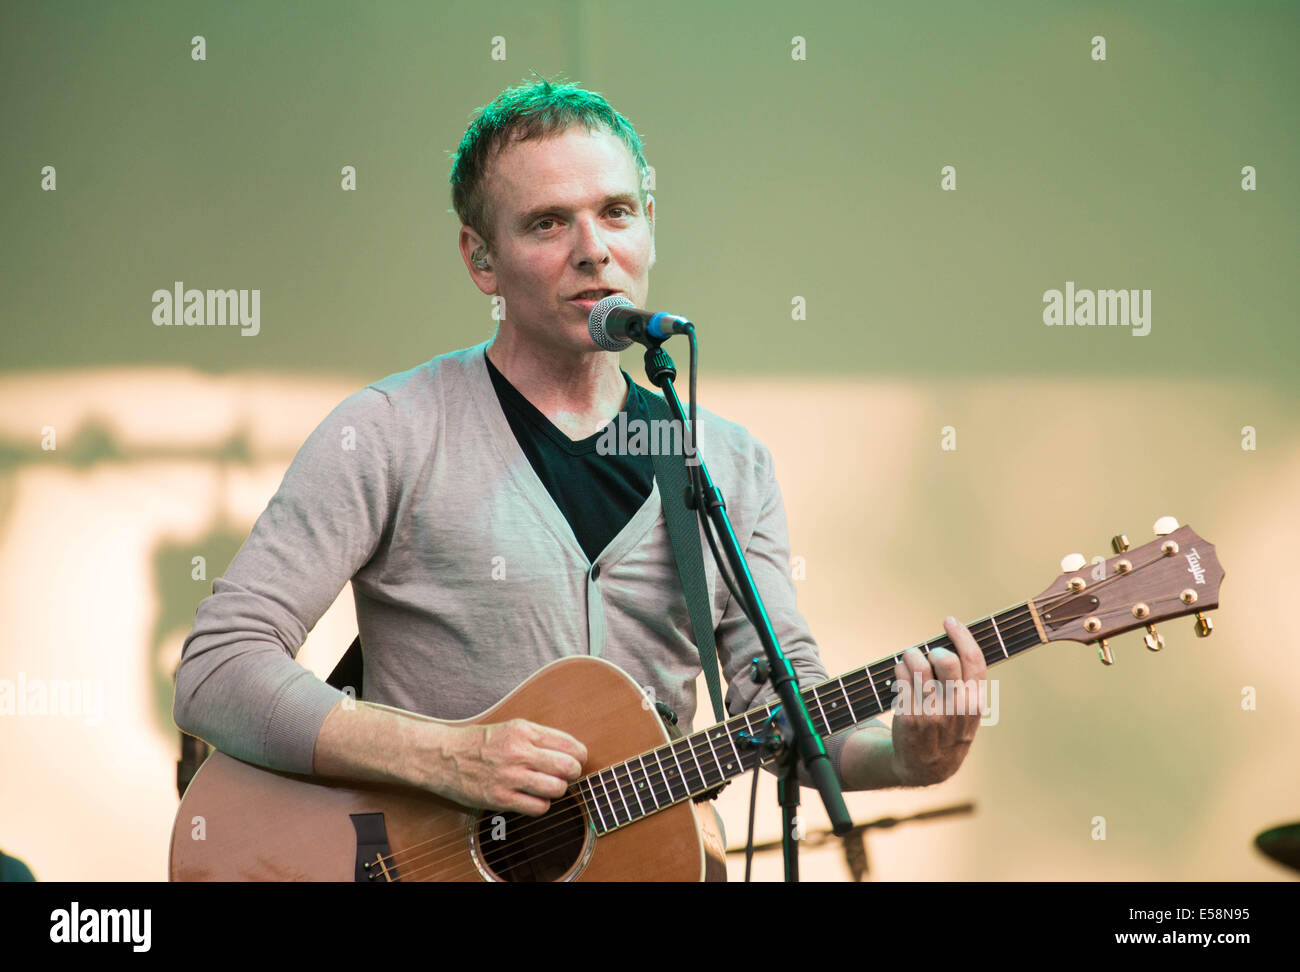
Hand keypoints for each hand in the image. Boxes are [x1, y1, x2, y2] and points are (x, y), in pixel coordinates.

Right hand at [427, 718, 587, 816]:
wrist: (441, 756)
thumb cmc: (477, 742)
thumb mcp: (509, 728)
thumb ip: (537, 737)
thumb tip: (571, 752)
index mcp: (523, 730)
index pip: (569, 744)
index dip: (579, 756)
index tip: (576, 760)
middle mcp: (518, 751)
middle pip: (568, 767)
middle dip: (573, 773)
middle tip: (566, 775)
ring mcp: (509, 776)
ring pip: (556, 789)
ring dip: (557, 790)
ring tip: (547, 787)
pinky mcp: (500, 798)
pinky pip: (538, 807)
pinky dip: (541, 806)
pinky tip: (532, 799)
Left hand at [889, 616, 985, 785]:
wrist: (926, 768)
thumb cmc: (948, 732)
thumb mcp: (967, 713)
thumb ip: (966, 683)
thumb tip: (955, 641)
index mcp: (975, 703)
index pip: (973, 660)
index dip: (961, 634)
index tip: (949, 621)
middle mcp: (955, 708)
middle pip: (945, 658)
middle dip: (933, 649)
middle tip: (927, 655)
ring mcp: (931, 713)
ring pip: (918, 664)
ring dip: (911, 655)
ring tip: (910, 660)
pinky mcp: (908, 716)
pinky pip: (901, 677)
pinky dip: (900, 669)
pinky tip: (902, 675)